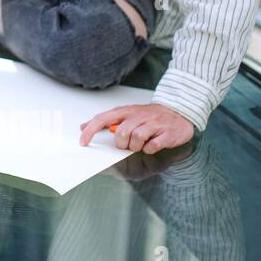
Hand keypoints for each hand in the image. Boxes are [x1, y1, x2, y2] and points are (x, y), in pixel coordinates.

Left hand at [79, 103, 194, 153]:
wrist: (178, 111)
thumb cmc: (149, 115)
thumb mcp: (126, 114)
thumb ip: (106, 120)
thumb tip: (83, 127)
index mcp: (126, 111)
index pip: (103, 119)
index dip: (91, 130)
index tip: (83, 142)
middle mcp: (139, 116)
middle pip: (121, 132)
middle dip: (122, 143)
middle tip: (128, 144)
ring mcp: (154, 124)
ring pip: (137, 138)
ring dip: (136, 146)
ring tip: (141, 144)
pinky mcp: (167, 134)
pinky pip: (153, 146)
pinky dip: (150, 149)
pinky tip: (152, 145)